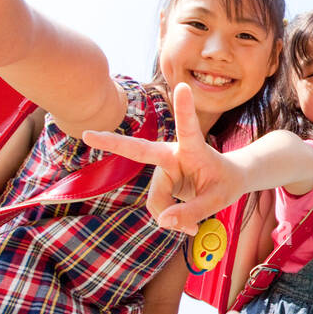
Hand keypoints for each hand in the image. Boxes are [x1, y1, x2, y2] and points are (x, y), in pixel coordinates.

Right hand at [83, 82, 244, 233]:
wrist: (225, 181)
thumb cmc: (225, 183)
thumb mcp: (218, 200)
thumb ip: (193, 211)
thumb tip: (162, 221)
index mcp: (194, 148)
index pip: (188, 128)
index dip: (184, 109)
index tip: (182, 86)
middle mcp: (173, 153)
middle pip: (140, 151)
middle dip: (113, 143)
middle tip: (87, 135)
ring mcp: (163, 167)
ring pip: (156, 198)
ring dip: (170, 214)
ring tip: (191, 227)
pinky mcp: (160, 180)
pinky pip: (157, 205)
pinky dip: (167, 217)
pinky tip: (181, 222)